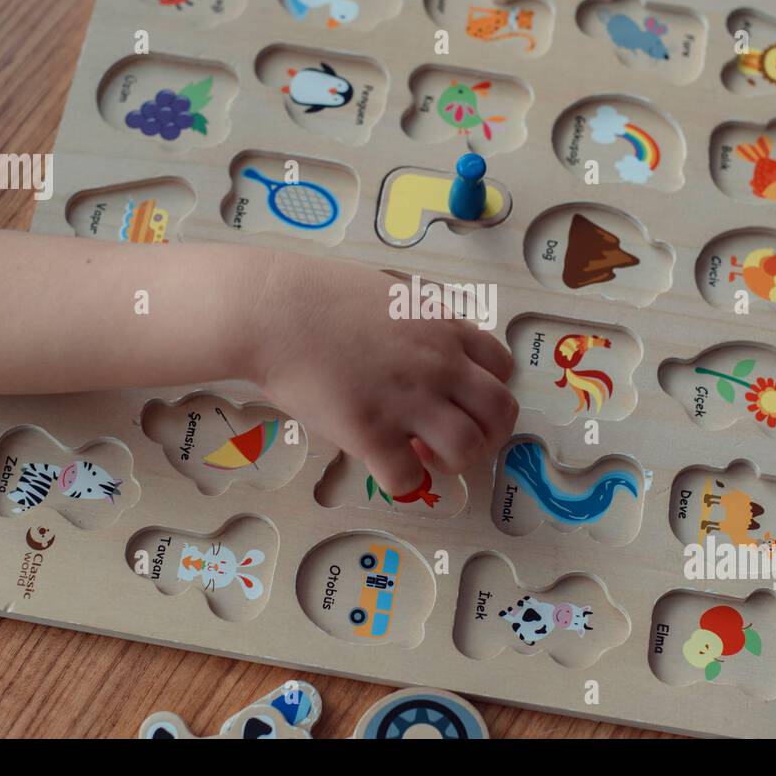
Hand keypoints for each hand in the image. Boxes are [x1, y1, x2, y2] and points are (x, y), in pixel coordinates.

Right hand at [248, 252, 517, 495]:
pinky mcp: (371, 432)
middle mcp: (438, 365)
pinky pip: (408, 478)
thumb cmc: (319, 297)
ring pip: (466, 449)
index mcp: (444, 328)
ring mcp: (407, 400)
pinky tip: (382, 464)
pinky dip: (403, 481)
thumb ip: (423, 323)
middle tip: (453, 439)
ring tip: (421, 454)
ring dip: (451, 461)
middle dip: (485, 434)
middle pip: (500, 412)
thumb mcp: (392, 294)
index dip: (486, 391)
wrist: (273, 310)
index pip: (502, 367)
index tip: (460, 400)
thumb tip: (433, 349)